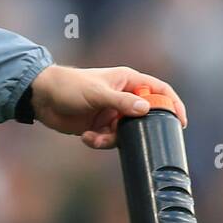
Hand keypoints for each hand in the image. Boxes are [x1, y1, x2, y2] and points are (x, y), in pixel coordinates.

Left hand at [29, 65, 187, 149]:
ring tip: (95, 137)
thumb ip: (121, 102)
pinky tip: (85, 137)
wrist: (41, 98)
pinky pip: (109, 140)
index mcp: (127, 81)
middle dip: (142, 131)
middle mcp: (122, 97)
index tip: (181, 121)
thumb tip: (146, 109)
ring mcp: (111, 113)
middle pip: (145, 116)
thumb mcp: (97, 93)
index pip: (159, 90)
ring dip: (112, 140)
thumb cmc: (69, 86)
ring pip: (126, 133)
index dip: (172, 104)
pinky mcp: (99, 126)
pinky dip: (99, 142)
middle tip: (142, 142)